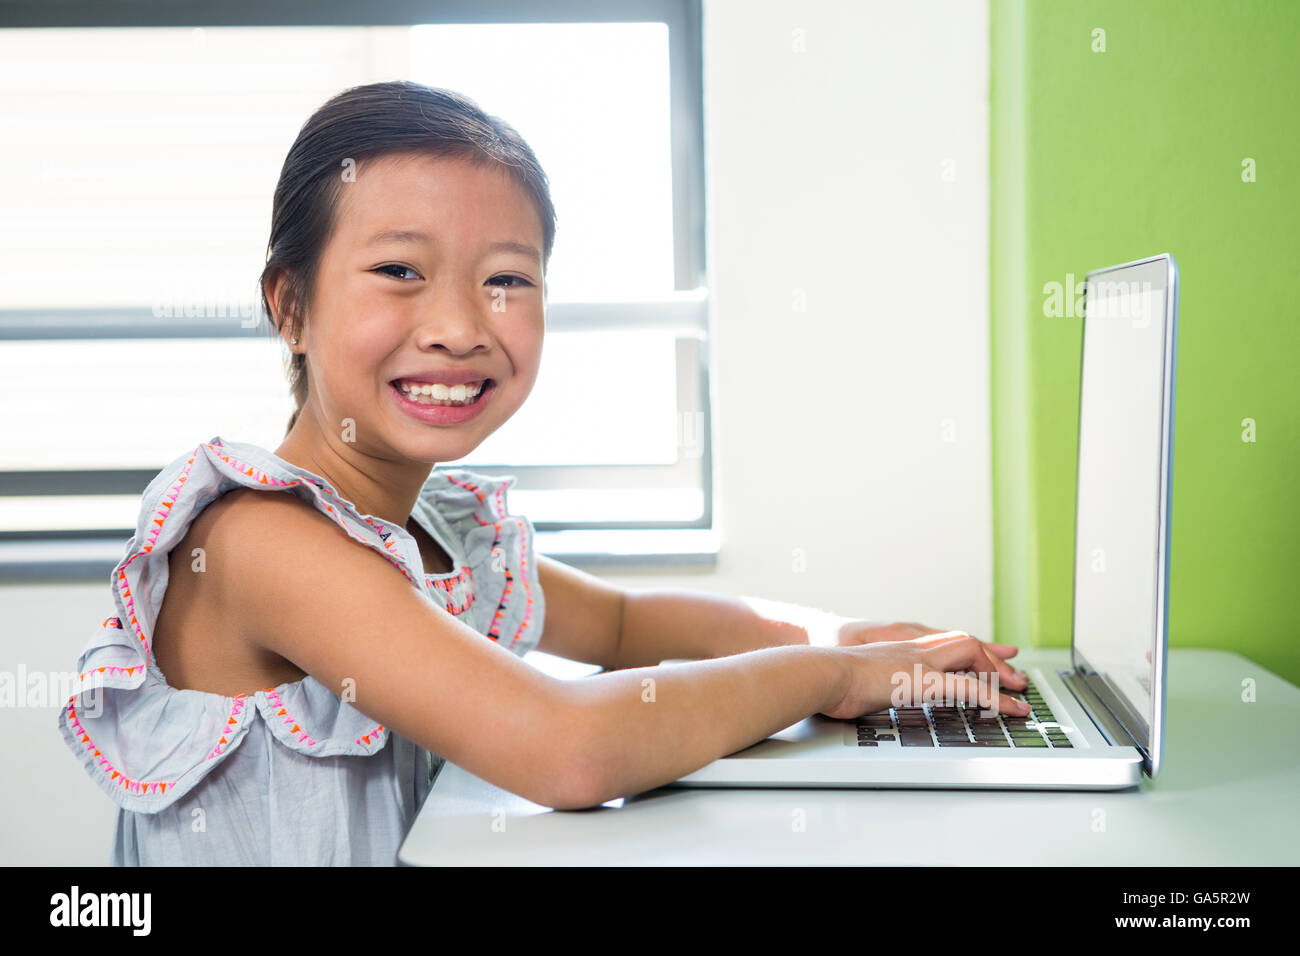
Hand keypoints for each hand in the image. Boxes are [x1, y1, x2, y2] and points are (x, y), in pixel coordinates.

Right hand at [833, 619, 1025, 681]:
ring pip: (973, 657)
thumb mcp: (852, 682)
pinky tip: (1007, 709)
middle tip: (1015, 681)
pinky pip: (968, 686)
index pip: (943, 643)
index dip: (969, 652)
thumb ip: (862, 685)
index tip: (987, 663)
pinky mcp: (922, 680)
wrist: (820, 672)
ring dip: (1000, 678)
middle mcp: (913, 649)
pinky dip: (992, 697)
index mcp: (898, 650)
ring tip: (1020, 700)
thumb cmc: (827, 680)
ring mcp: (920, 662)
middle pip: (965, 642)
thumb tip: (854, 698)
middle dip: (994, 660)